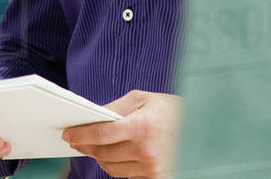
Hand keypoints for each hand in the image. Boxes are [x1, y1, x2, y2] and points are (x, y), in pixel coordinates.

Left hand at [62, 90, 182, 178]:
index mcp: (142, 127)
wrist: (202, 127)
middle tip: (76, 139)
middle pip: (103, 154)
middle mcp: (147, 152)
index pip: (101, 134)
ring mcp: (152, 169)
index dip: (81, 135)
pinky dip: (117, 165)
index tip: (68, 134)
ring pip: (111, 168)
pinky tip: (116, 154)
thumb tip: (92, 117)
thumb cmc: (171, 110)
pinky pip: (126, 175)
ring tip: (94, 146)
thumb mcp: (143, 99)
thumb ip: (115, 108)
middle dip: (86, 146)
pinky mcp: (156, 178)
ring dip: (99, 157)